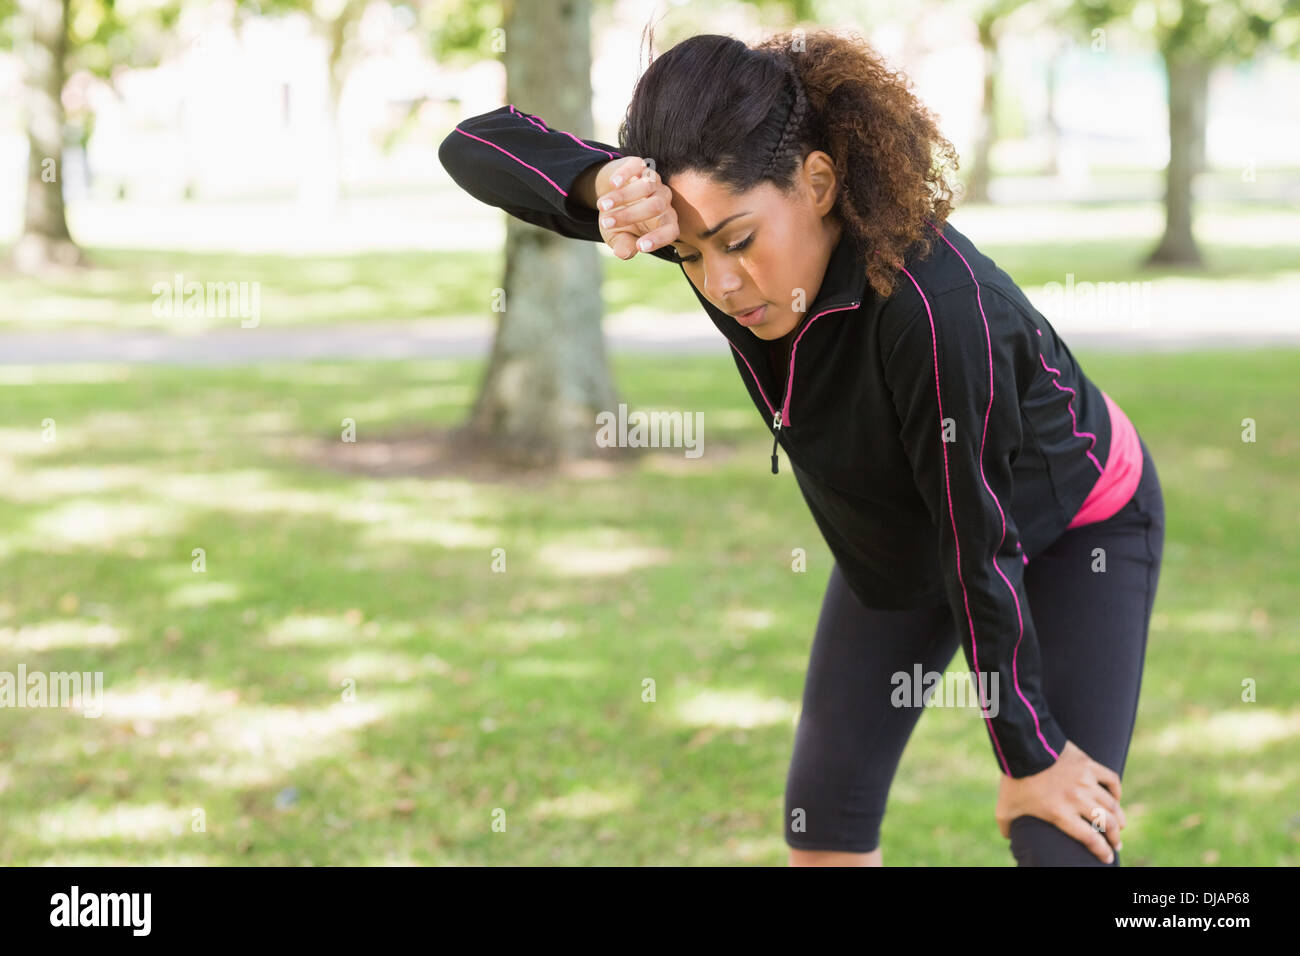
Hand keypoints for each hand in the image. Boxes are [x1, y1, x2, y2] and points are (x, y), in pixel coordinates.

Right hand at [592, 156, 679, 259]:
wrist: (610, 194)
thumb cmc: (619, 221)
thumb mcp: (618, 237)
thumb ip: (623, 246)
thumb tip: (624, 253)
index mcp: (664, 222)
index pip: (671, 230)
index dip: (659, 238)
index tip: (640, 247)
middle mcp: (663, 200)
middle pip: (656, 206)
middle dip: (629, 215)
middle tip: (605, 223)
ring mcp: (653, 181)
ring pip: (647, 186)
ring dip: (623, 197)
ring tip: (602, 206)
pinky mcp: (640, 165)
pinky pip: (638, 166)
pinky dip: (625, 174)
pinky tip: (612, 184)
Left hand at [995, 740, 1126, 863]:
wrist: (1022, 747)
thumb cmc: (1013, 780)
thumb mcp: (1005, 808)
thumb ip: (1006, 826)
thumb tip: (1007, 838)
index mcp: (1060, 813)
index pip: (1090, 838)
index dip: (1102, 851)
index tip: (1108, 857)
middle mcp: (1077, 800)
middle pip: (1106, 823)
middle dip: (1114, 837)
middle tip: (1116, 843)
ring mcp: (1085, 782)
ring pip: (1111, 804)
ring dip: (1119, 817)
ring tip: (1120, 825)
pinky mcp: (1088, 764)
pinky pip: (1111, 779)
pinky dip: (1116, 790)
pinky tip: (1115, 797)